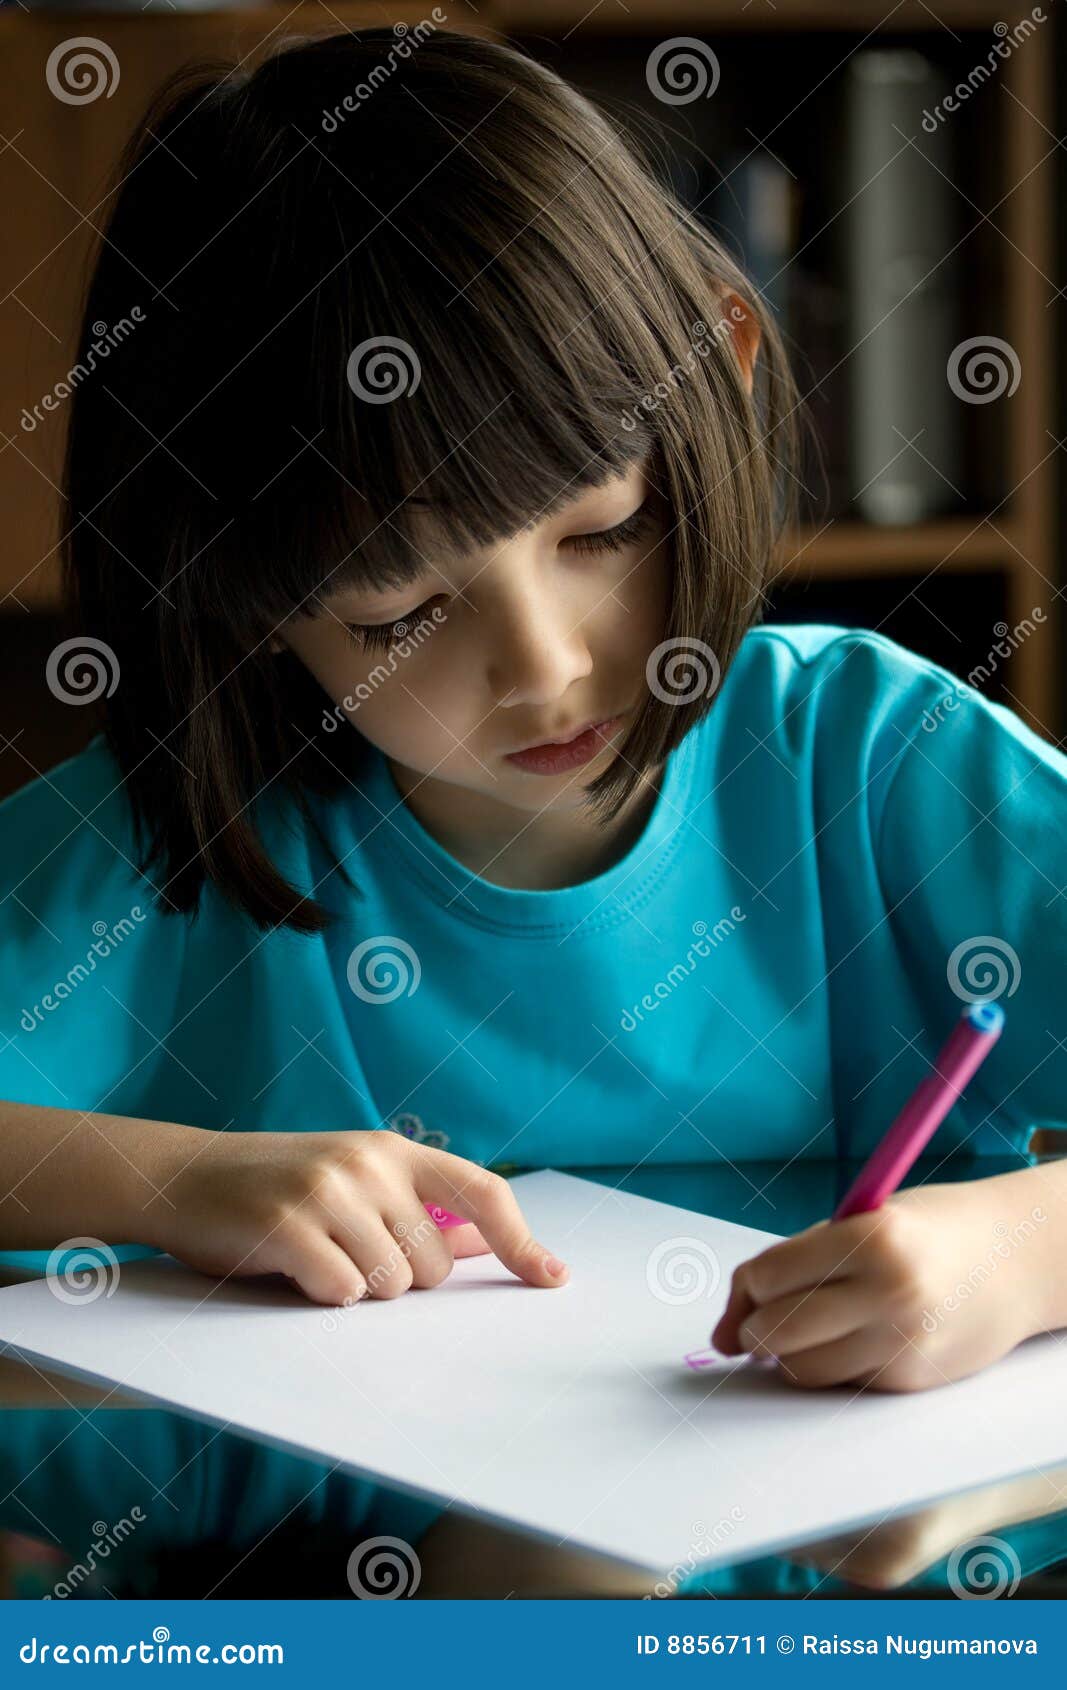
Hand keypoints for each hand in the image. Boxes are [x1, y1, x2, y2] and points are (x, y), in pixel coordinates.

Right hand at [144, 1125, 568, 1305]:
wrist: (184, 1176)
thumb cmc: (278, 1188)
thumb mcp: (352, 1184)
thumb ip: (417, 1212)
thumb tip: (482, 1242)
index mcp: (394, 1150)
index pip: (483, 1194)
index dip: (522, 1242)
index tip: (553, 1279)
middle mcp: (369, 1163)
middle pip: (434, 1267)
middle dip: (399, 1280)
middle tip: (347, 1254)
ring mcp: (329, 1191)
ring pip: (391, 1287)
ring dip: (358, 1290)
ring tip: (316, 1256)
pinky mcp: (289, 1227)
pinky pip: (342, 1294)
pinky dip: (321, 1295)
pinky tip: (291, 1268)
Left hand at [711, 1172, 1047, 1390]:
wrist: (1015, 1262)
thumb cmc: (926, 1232)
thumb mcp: (861, 1220)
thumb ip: (793, 1263)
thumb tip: (722, 1336)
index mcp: (872, 1238)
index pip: (769, 1276)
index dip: (746, 1288)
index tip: (748, 1289)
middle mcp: (890, 1294)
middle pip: (777, 1332)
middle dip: (752, 1331)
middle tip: (755, 1323)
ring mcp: (903, 1343)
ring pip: (803, 1369)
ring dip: (788, 1354)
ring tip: (807, 1326)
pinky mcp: (910, 1380)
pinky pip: (840, 1381)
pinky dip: (831, 1363)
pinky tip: (852, 1336)